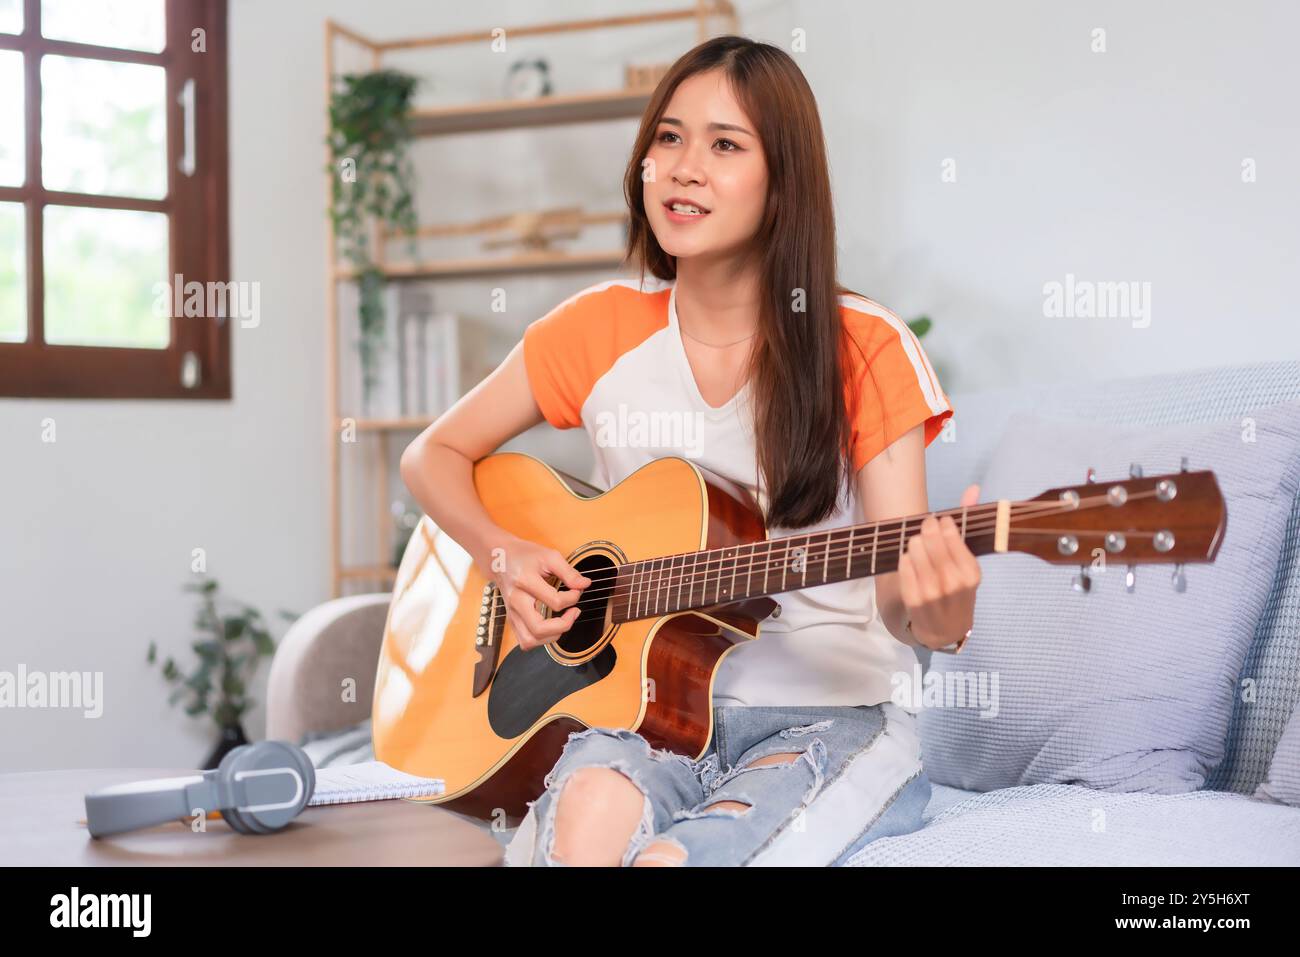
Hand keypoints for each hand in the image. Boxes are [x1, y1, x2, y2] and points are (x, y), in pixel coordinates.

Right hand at [480, 535, 590, 650]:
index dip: (573, 598)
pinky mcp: (511, 620)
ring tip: (563, 622)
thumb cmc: (525, 556)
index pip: (555, 601)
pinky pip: (525, 641)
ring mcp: (511, 613)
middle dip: (563, 625)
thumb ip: (569, 572)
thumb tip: (585, 584)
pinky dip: (541, 640)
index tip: (577, 590)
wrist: (500, 558)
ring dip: (552, 636)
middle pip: (538, 628)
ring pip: (530, 641)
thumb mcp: (549, 556)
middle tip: (574, 612)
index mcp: (525, 581)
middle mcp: (516, 601)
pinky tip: (551, 627)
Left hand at [897, 483, 981, 650]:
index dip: (941, 523)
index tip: (941, 524)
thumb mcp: (968, 561)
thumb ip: (970, 522)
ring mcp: (933, 592)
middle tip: (926, 530)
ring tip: (919, 548)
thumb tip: (973, 488)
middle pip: (929, 538)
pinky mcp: (913, 599)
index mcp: (972, 572)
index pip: (950, 532)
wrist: (944, 629)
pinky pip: (903, 564)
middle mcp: (954, 583)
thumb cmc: (957, 589)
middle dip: (925, 529)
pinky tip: (912, 563)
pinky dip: (905, 559)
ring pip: (914, 548)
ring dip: (914, 543)